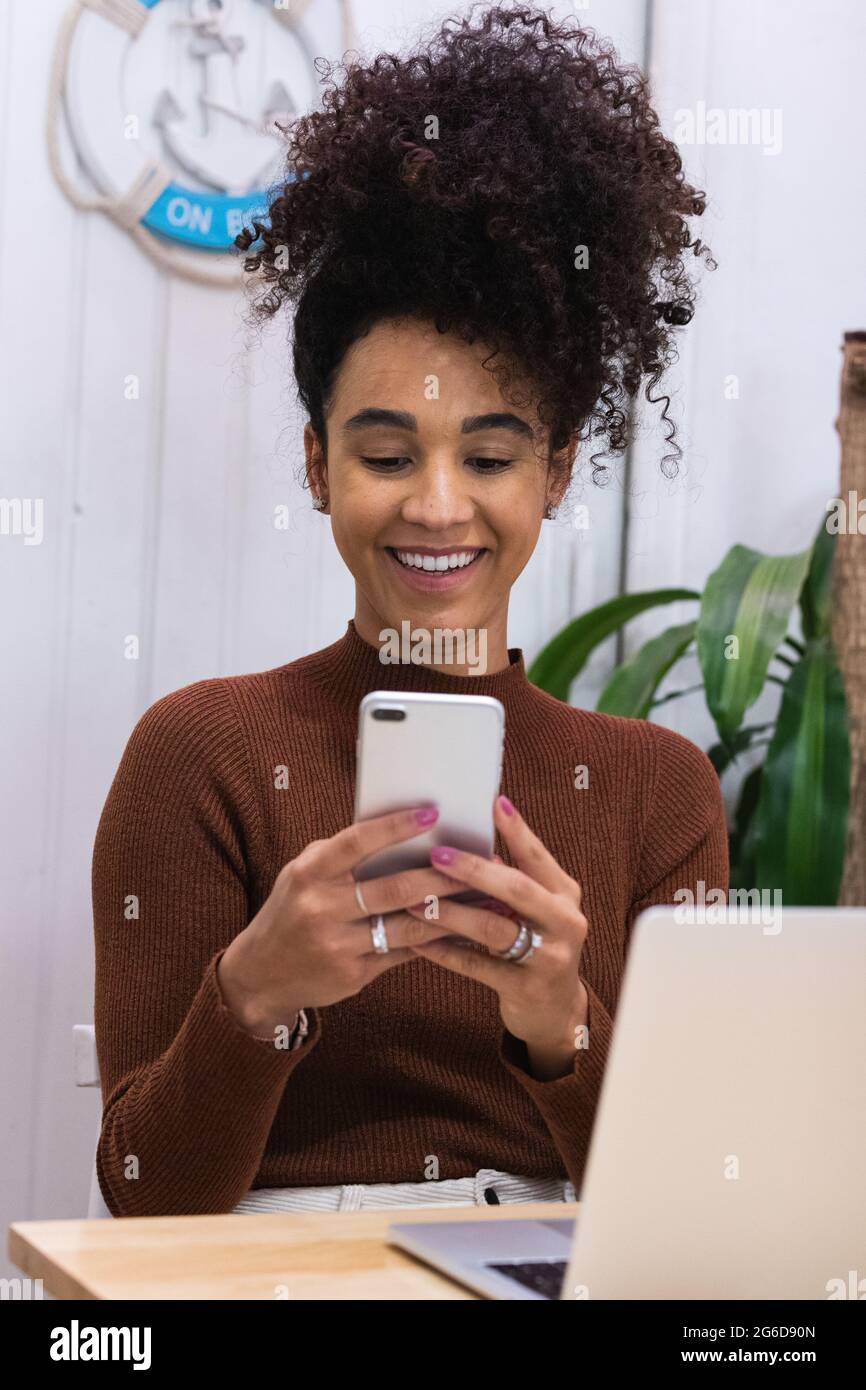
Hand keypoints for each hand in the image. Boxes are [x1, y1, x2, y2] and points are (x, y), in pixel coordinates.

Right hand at [217, 805, 468, 1037]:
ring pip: (407, 925)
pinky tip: (462, 929)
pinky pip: (403, 953)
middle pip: (394, 888)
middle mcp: (321, 909)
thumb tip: (400, 831)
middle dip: (441, 875)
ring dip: (450, 911)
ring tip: (483, 896)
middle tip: (479, 861)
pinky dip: (435, 940)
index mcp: (309, 873)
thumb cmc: (292, 910)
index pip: (356, 842)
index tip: (432, 813)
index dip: (395, 826)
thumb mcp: (303, 875)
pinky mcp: (353, 975)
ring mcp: (338, 946)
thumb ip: (342, 855)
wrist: (259, 974)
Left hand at [406, 795, 588, 1079]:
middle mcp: (565, 922)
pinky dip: (445, 951)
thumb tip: (471, 847)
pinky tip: (417, 941)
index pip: (537, 856)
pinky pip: (478, 966)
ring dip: (450, 912)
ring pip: (493, 928)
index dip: (516, 830)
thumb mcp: (536, 911)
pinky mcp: (527, 988)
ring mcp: (549, 957)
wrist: (556, 1011)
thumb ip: (513, 881)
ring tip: (414, 900)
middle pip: (516, 889)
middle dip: (473, 870)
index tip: (492, 803)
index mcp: (564, 894)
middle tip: (435, 855)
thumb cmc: (536, 946)